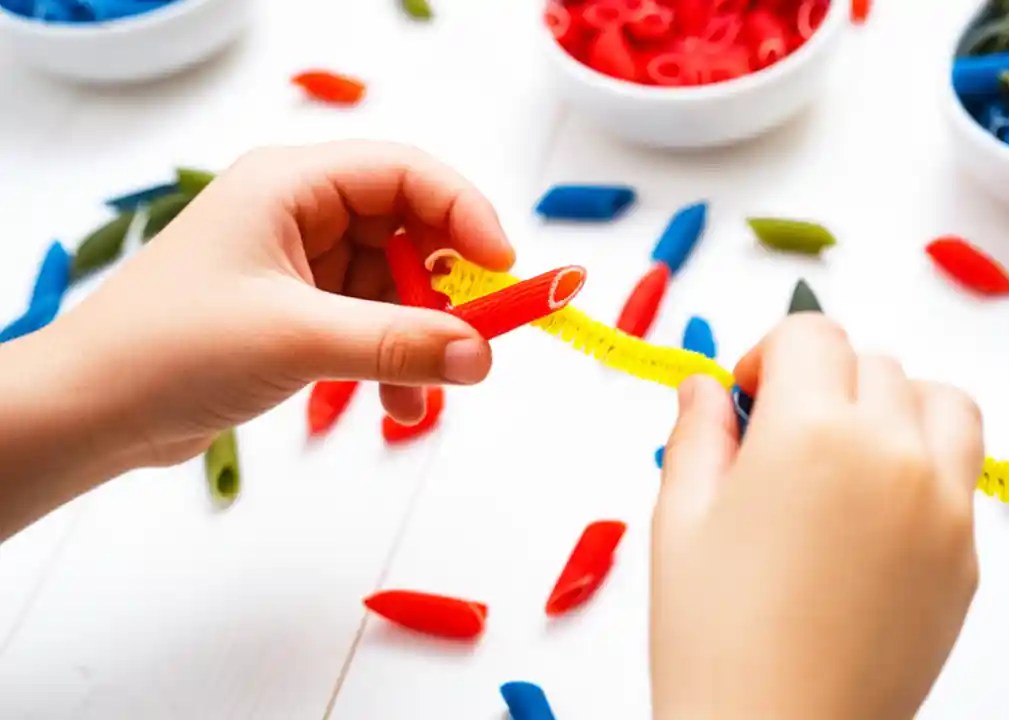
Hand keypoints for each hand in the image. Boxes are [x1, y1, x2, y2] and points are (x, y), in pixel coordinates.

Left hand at [0, 141, 511, 537]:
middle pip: (410, 230)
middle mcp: (299, 213)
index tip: (503, 269)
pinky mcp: (296, 311)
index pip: (407, 174)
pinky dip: (392, 360)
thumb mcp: (297, 340)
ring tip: (421, 395)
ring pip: (395, 286)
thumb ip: (400, 344)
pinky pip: (371, 323)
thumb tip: (483, 355)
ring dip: (419, 339)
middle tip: (476, 339)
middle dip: (445, 290)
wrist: (91, 412)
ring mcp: (298, 264)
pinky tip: (393, 404)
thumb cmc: (169, 350)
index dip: (465, 213)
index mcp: (292, 184)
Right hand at [650, 315, 983, 718]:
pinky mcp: (966, 557)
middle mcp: (892, 455)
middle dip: (822, 382)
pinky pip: (958, 474)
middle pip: (873, 363)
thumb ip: (698, 433)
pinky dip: (921, 469)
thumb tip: (706, 386)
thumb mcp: (679, 521)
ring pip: (941, 404)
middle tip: (780, 439)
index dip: (769, 354)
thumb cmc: (716, 643)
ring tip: (846, 459)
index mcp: (812, 433)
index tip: (748, 397)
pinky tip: (868, 523)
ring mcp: (943, 506)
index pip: (813, 334)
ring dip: (894, 407)